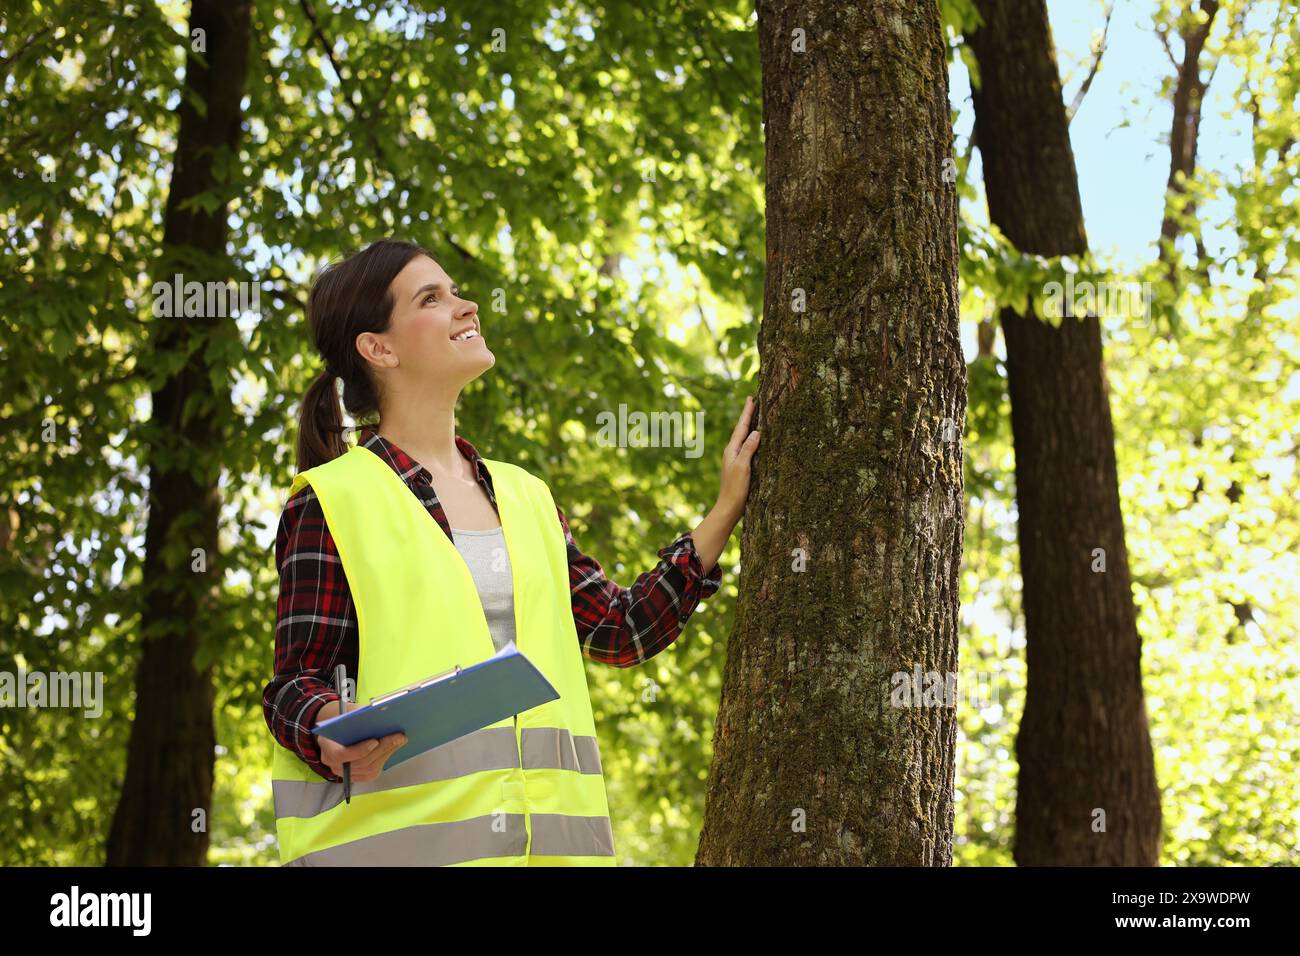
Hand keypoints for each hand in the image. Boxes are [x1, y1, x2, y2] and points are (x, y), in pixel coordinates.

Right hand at [314, 699, 406, 783]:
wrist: (336, 730)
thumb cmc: (342, 720)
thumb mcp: (346, 713)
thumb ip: (358, 716)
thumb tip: (381, 715)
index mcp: (326, 746)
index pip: (340, 754)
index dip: (359, 750)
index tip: (375, 741)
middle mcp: (332, 763)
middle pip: (360, 762)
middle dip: (382, 749)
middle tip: (398, 737)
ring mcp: (344, 772)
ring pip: (369, 769)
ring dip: (387, 753)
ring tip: (400, 740)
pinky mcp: (356, 775)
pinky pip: (372, 772)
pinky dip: (384, 758)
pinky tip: (393, 747)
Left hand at [716, 395, 760, 521]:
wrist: (729, 507)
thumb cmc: (735, 488)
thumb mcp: (742, 467)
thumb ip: (748, 449)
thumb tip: (757, 432)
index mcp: (732, 450)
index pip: (741, 427)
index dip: (747, 412)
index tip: (750, 398)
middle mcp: (732, 452)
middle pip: (742, 429)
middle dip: (748, 415)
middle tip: (752, 401)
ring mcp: (736, 459)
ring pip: (744, 437)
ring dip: (749, 426)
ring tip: (755, 415)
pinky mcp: (741, 466)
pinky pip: (747, 446)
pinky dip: (752, 439)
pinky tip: (755, 440)